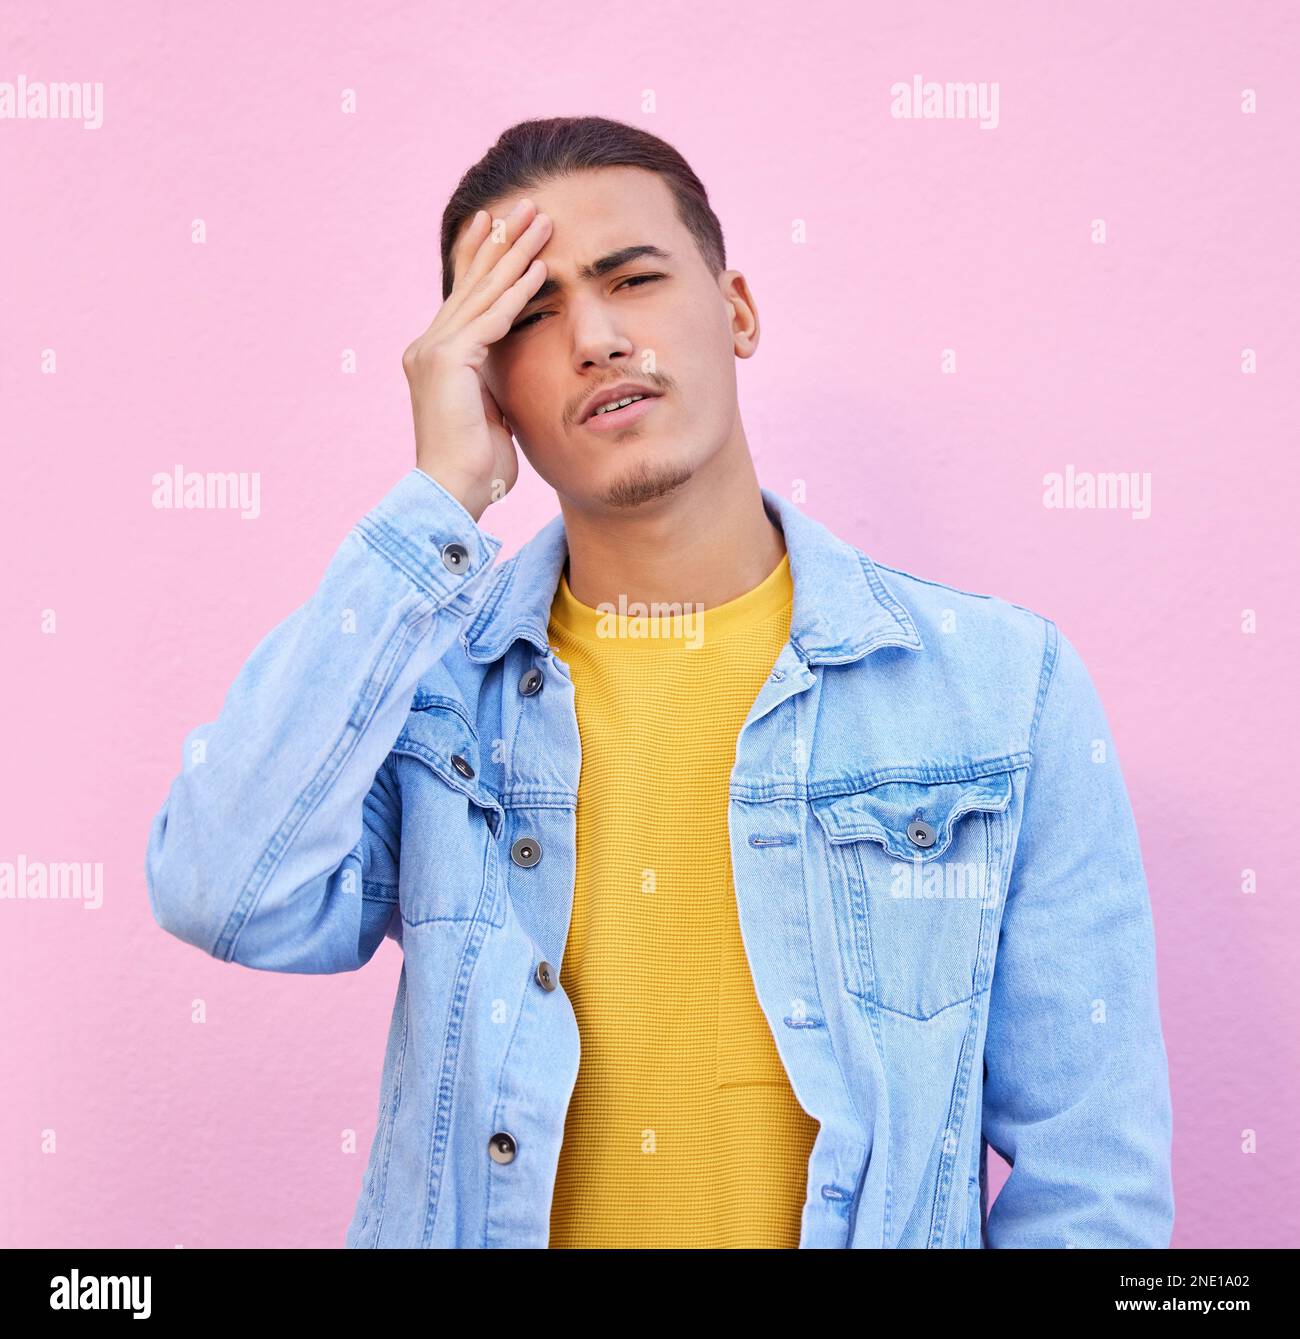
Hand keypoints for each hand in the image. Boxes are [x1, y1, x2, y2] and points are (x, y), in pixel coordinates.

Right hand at [401, 198, 551, 520]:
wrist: (454, 494)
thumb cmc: (477, 466)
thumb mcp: (491, 411)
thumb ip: (494, 381)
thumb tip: (510, 370)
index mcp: (437, 355)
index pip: (463, 294)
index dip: (482, 256)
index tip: (501, 224)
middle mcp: (428, 345)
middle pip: (472, 281)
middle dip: (503, 241)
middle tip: (529, 204)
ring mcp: (434, 351)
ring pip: (483, 292)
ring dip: (516, 254)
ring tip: (542, 222)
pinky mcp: (449, 362)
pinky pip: (491, 320)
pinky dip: (517, 294)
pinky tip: (540, 271)